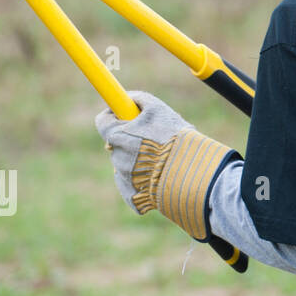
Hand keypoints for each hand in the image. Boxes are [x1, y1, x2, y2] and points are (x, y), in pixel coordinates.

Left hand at [95, 90, 238, 240]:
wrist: (192, 172)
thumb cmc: (176, 138)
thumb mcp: (159, 109)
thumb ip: (140, 99)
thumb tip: (130, 98)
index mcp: (116, 135)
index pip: (103, 121)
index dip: (115, 116)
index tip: (127, 115)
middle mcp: (116, 157)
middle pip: (117, 143)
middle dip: (131, 139)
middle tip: (154, 138)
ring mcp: (123, 179)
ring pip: (128, 164)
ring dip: (141, 159)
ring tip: (166, 157)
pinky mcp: (133, 197)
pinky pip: (134, 185)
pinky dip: (145, 180)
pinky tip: (163, 175)